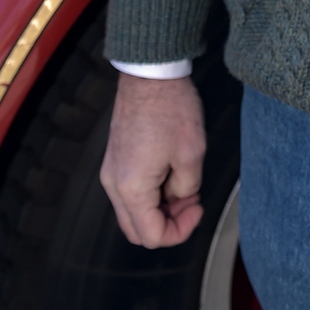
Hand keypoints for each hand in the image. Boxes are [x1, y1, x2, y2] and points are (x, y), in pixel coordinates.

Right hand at [100, 73, 206, 248]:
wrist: (149, 74)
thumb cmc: (170, 108)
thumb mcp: (191, 154)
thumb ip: (187, 189)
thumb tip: (181, 198)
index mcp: (131, 189)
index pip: (151, 236)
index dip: (181, 230)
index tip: (198, 208)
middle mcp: (114, 185)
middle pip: (137, 229)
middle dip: (168, 223)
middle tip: (191, 202)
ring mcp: (111, 171)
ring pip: (133, 211)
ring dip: (159, 208)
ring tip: (184, 184)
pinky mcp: (115, 159)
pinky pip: (130, 191)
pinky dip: (151, 193)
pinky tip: (170, 171)